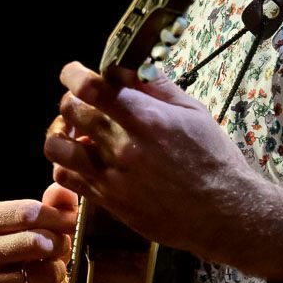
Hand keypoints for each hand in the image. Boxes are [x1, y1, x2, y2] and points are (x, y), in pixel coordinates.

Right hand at [0, 182, 79, 282]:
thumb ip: (57, 201)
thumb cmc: (39, 248)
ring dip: (58, 271)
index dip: (57, 216)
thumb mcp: (48, 220)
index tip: (72, 221)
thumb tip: (63, 190)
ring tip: (55, 269)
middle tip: (62, 246)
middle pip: (32, 242)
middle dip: (58, 243)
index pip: (27, 212)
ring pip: (40, 274)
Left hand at [43, 62, 282, 281]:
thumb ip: (155, 87)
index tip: (73, 73)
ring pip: (57, 146)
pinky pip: (66, 179)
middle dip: (72, 100)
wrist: (225, 213)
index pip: (90, 87)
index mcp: (146, 118)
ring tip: (76, 133)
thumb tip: (125, 69)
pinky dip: (66, 165)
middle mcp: (123, 146)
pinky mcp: (109, 202)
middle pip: (70, 111)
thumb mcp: (193, 112)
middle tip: (83, 103)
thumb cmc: (215, 159)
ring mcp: (112, 177)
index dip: (73, 74)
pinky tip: (82, 161)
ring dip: (61, 133)